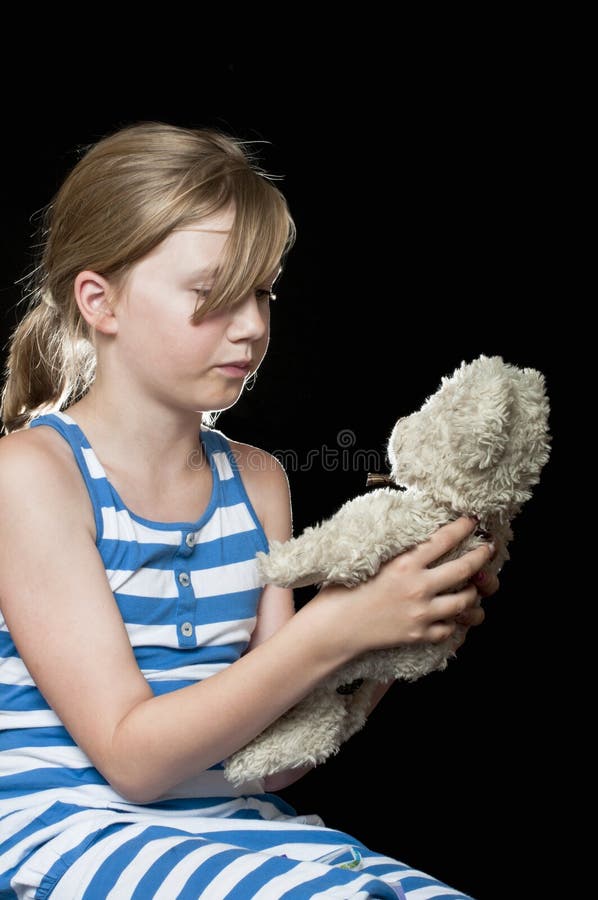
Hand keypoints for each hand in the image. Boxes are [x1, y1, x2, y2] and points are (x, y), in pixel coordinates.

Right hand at [315, 515, 495, 656]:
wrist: (334, 628)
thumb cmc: (344, 591)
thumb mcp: (372, 561)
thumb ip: (400, 552)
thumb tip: (420, 540)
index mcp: (404, 564)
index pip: (444, 539)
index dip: (463, 527)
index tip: (473, 521)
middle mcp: (418, 587)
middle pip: (464, 569)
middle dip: (481, 556)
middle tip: (488, 549)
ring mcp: (421, 613)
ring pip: (465, 602)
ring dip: (473, 593)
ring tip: (473, 588)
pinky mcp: (419, 634)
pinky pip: (449, 629)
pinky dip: (454, 622)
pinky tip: (451, 616)